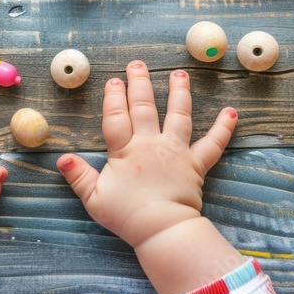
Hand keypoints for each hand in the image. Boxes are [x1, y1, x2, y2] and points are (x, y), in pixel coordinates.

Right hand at [57, 60, 236, 248]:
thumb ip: (78, 176)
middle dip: (139, 83)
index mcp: (124, 151)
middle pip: (144, 108)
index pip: (116, 117)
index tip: (113, 80)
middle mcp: (150, 144)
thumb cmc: (127, 215)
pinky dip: (223, 128)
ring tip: (180, 74)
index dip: (113, 98)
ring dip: (179, 93)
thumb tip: (61, 158)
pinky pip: (213, 144)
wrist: (162, 229)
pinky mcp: (196, 164)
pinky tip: (232, 112)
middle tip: (137, 64)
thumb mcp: (94, 198)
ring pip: (178, 116)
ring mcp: (175, 151)